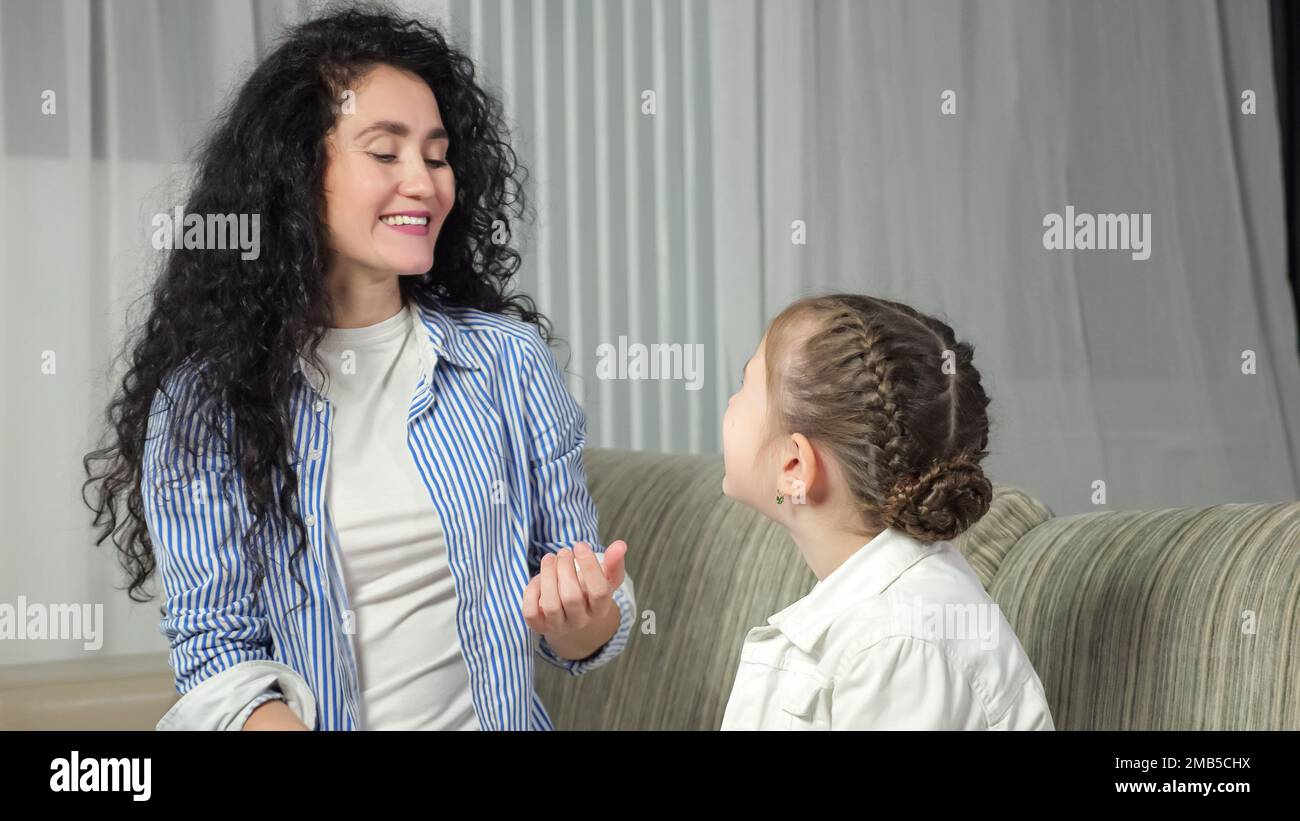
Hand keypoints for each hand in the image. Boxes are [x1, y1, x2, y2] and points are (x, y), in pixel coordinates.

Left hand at [521, 540, 626, 658]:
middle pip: (572, 597)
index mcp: (600, 609)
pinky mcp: (539, 626)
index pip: (599, 592)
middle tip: (564, 551)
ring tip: (549, 558)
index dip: (589, 566)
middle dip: (565, 568)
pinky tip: (538, 578)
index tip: (580, 545)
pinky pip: (531, 612)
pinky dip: (532, 591)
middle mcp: (580, 621)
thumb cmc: (589, 591)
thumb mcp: (605, 578)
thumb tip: (620, 545)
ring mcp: (558, 626)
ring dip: (548, 576)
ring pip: (551, 605)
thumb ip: (614, 562)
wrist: (572, 615)